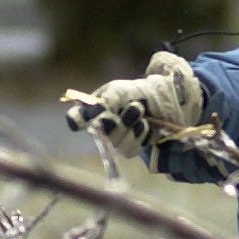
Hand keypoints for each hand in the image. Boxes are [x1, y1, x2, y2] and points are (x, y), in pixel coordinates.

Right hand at [64, 51, 202, 156]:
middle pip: (98, 132)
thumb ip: (108, 99)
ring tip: (139, 109)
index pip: (76, 119)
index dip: (77, 120)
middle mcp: (100, 126)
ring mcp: (114, 139)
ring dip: (129, 125)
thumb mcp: (120, 90)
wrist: (162, 101)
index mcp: (92, 109)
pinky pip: (129, 148)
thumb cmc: (137, 92)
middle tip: (131, 107)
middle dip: (113, 121)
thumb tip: (100, 111)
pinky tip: (145, 125)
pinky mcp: (129, 148)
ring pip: (115, 142)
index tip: (84, 119)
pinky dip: (138, 135)